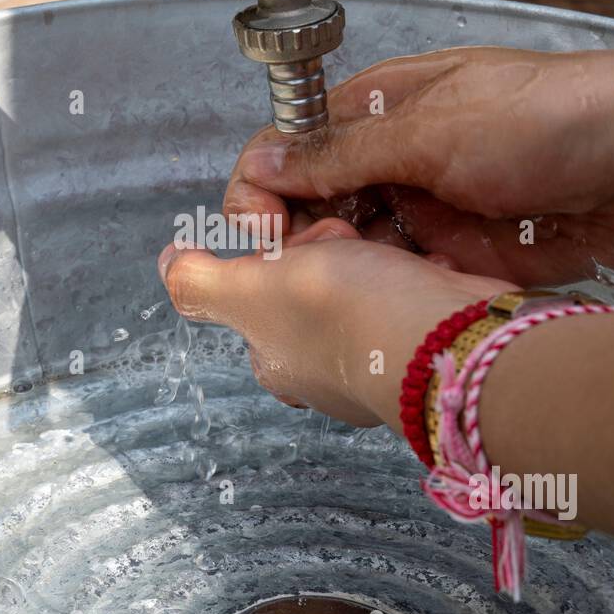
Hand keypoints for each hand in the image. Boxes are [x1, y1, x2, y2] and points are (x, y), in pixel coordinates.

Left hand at [158, 220, 501, 426]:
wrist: (444, 337)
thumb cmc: (345, 314)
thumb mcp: (248, 288)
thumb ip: (201, 281)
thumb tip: (168, 265)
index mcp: (278, 361)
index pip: (259, 295)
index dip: (274, 256)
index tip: (294, 243)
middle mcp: (327, 371)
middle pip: (314, 284)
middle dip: (330, 251)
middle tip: (344, 246)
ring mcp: (383, 359)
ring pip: (369, 283)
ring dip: (377, 255)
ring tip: (387, 253)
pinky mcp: (432, 344)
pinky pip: (418, 291)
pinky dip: (421, 272)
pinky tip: (424, 267)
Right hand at [222, 45, 613, 284]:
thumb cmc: (554, 116)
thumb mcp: (434, 127)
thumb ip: (344, 151)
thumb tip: (267, 161)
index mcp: (378, 110)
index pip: (289, 149)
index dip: (262, 190)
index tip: (256, 232)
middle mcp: (393, 161)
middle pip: (310, 205)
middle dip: (296, 239)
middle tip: (306, 267)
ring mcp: (424, 210)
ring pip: (351, 250)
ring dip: (340, 270)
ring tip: (347, 284)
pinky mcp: (456, 256)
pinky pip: (400, 280)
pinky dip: (384, 292)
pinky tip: (384, 298)